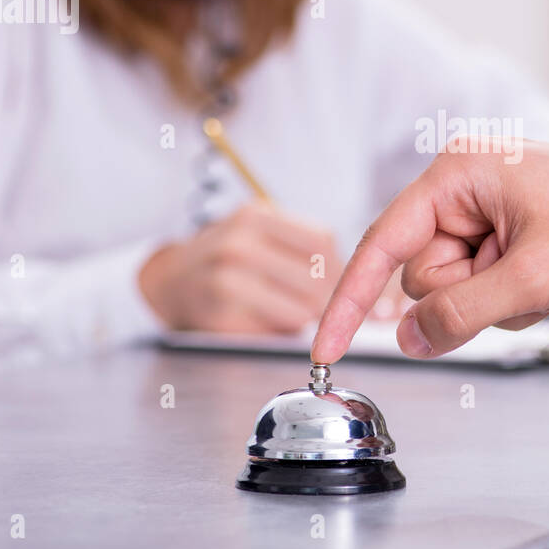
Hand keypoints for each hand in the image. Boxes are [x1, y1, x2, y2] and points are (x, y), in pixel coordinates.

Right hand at [139, 201, 345, 333]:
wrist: (171, 280)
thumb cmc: (230, 258)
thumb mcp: (262, 234)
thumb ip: (308, 251)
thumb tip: (377, 297)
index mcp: (256, 215)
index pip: (322, 242)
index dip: (340, 268)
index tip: (340, 283)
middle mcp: (239, 242)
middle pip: (316, 279)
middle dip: (329, 300)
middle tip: (323, 307)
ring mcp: (225, 278)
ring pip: (301, 310)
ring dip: (307, 319)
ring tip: (296, 313)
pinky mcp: (220, 315)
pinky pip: (276, 332)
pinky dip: (282, 332)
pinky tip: (269, 320)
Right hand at [310, 139, 548, 362]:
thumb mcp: (533, 277)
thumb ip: (460, 312)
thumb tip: (409, 339)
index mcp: (457, 174)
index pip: (382, 244)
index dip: (349, 301)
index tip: (323, 348)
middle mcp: (464, 189)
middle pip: (422, 275)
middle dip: (467, 295)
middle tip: (522, 280)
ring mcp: (488, 214)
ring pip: (455, 289)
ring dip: (497, 301)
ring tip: (547, 277)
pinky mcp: (508, 237)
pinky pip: (485, 288)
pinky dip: (515, 299)